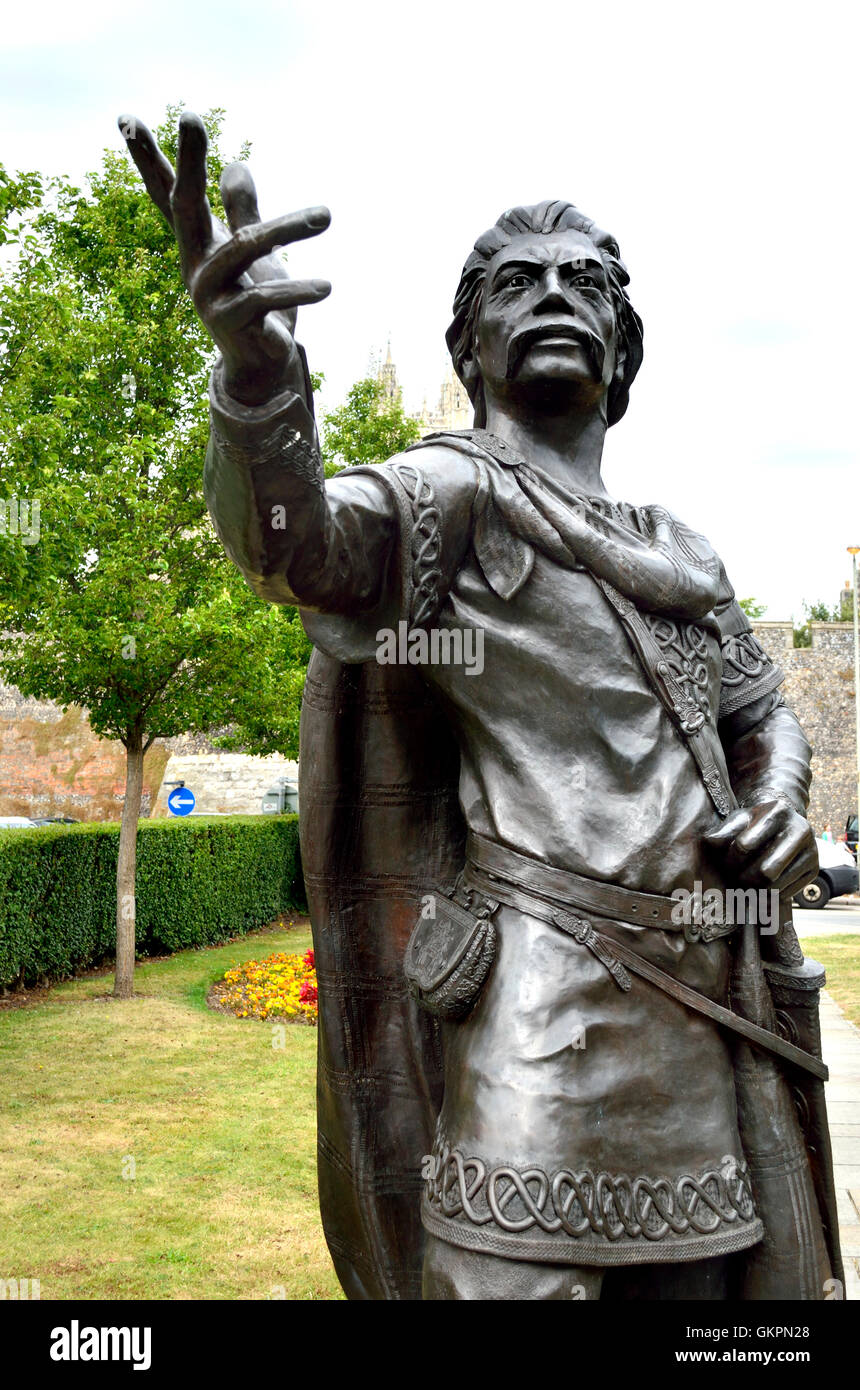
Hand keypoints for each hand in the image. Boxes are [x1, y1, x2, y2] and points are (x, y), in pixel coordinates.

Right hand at [117, 111, 330, 406]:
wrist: (263, 366)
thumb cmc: (258, 306)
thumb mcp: (255, 254)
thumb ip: (244, 213)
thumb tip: (236, 164)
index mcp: (198, 245)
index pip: (169, 194)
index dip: (149, 158)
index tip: (125, 116)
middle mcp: (195, 265)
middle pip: (184, 204)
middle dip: (189, 160)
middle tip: (189, 116)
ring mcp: (209, 295)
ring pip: (243, 247)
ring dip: (287, 228)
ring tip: (326, 215)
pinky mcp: (231, 324)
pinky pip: (265, 298)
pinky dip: (298, 290)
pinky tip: (327, 286)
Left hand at [703, 799, 817, 898]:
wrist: (783, 822)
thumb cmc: (755, 823)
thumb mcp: (738, 820)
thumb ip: (723, 831)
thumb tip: (710, 842)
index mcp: (778, 812)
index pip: (745, 844)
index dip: (731, 858)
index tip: (726, 861)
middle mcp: (800, 830)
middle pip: (766, 871)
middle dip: (745, 879)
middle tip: (735, 879)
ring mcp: (811, 851)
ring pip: (777, 886)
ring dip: (756, 891)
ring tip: (745, 885)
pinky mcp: (814, 869)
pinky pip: (787, 894)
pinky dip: (769, 897)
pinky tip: (760, 888)